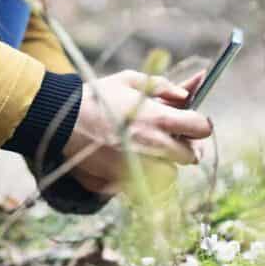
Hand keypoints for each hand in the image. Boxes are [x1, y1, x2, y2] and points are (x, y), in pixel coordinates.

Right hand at [63, 70, 214, 193]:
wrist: (62, 122)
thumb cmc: (98, 97)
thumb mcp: (129, 80)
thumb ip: (162, 85)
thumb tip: (185, 94)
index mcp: (157, 118)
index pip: (202, 128)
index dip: (200, 125)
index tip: (193, 122)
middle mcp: (153, 145)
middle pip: (192, 156)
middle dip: (188, 147)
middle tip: (175, 138)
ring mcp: (140, 166)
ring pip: (172, 173)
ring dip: (167, 163)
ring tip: (150, 149)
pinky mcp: (126, 181)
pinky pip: (148, 185)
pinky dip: (146, 176)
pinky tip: (134, 161)